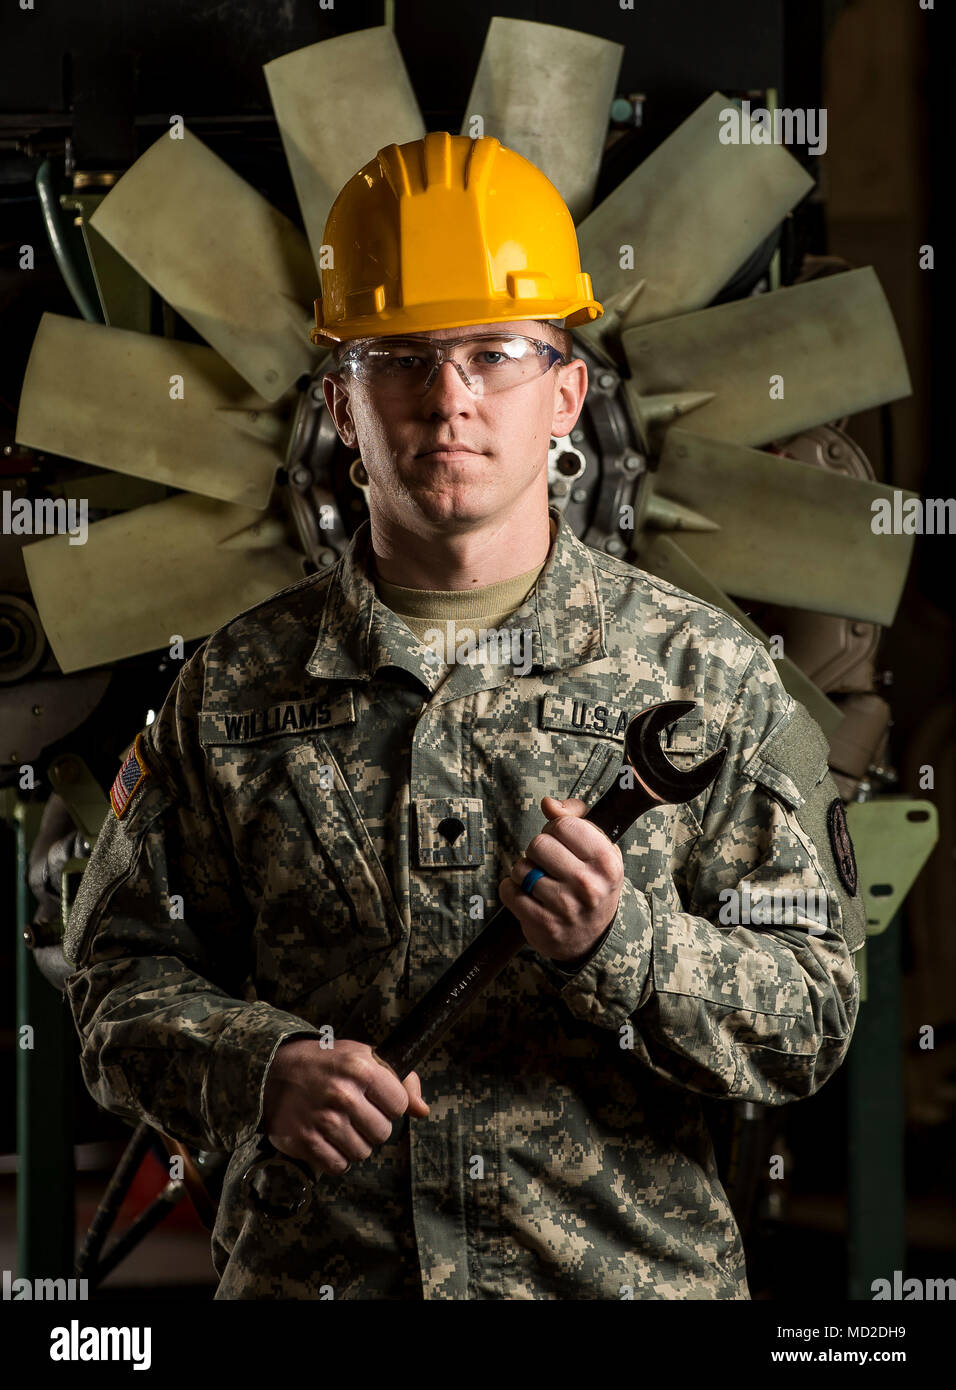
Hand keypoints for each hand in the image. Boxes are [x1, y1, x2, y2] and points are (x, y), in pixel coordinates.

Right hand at [262, 1037, 428, 1177]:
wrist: (274, 1070)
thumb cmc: (327, 1062)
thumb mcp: (364, 1057)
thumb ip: (400, 1081)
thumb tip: (423, 1111)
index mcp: (361, 1068)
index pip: (399, 1106)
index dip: (389, 1105)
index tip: (374, 1099)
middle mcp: (342, 1094)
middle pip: (382, 1133)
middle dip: (372, 1126)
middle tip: (355, 1113)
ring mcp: (323, 1119)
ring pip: (362, 1152)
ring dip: (355, 1143)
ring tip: (341, 1125)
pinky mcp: (305, 1140)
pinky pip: (338, 1166)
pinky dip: (336, 1157)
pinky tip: (328, 1139)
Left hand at [499, 795, 623, 963]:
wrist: (592, 939)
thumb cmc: (593, 885)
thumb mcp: (599, 849)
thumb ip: (576, 818)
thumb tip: (548, 803)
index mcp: (605, 861)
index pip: (564, 824)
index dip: (555, 829)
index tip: (560, 841)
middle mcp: (587, 883)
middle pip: (538, 843)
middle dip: (538, 851)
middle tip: (549, 863)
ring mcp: (564, 905)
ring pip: (521, 867)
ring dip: (525, 871)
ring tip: (540, 881)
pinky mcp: (542, 923)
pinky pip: (508, 890)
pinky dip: (512, 890)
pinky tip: (528, 895)